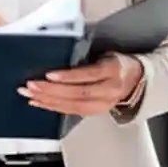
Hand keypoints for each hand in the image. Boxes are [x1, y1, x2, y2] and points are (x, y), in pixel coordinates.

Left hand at [19, 54, 142, 116]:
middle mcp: (109, 90)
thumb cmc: (117, 62)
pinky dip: (54, 107)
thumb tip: (58, 54)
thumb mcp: (107, 54)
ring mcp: (104, 104)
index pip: (89, 75)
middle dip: (52, 91)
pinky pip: (73, 111)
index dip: (68, 77)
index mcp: (113, 70)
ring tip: (30, 95)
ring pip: (74, 106)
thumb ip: (87, 57)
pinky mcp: (96, 112)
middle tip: (31, 86)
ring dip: (49, 101)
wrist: (137, 80)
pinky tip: (40, 102)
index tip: (49, 75)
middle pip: (78, 93)